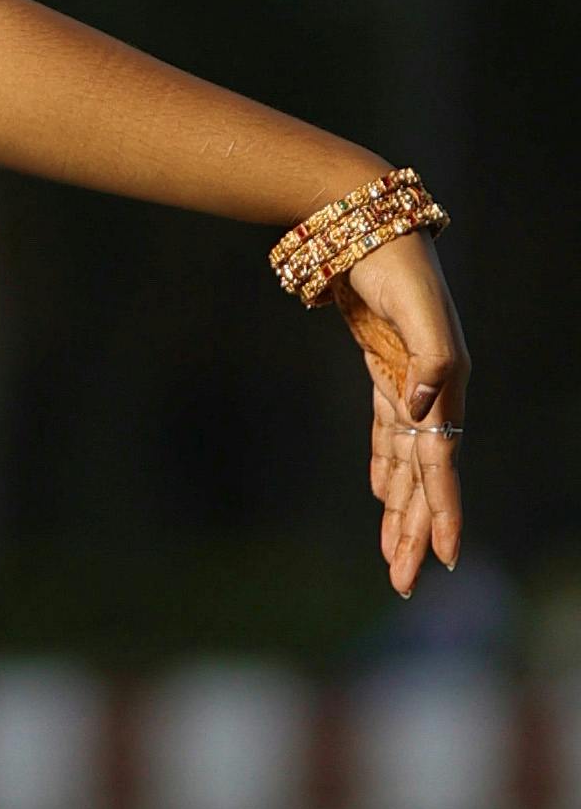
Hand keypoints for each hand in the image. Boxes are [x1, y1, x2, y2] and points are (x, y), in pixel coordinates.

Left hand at [335, 230, 466, 599]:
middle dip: (413, 530)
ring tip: (394, 557)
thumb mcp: (419, 311)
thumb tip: (423, 413)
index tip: (444, 558)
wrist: (363, 225)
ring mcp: (407, 382)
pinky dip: (383, 463)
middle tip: (402, 584)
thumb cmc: (396, 266)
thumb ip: (431, 361)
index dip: (442, 511)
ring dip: (398, 508)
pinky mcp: (384, 369)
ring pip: (403, 461)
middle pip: (422, 476)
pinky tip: (379, 492)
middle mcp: (431, 391)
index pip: (441, 463)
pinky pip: (386, 431)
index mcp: (445, 385)